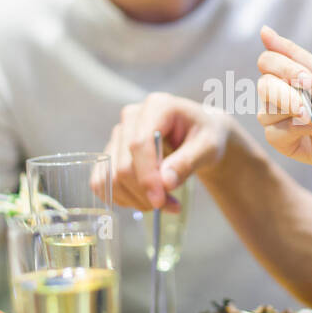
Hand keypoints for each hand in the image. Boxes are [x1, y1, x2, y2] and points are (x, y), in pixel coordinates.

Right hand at [95, 93, 234, 211]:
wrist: (200, 136)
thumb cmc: (206, 136)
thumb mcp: (209, 147)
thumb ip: (188, 162)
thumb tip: (165, 183)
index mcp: (156, 106)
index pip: (139, 144)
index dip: (146, 176)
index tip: (159, 201)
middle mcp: (131, 117)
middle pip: (123, 165)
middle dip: (143, 193)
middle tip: (169, 205)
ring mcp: (119, 134)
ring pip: (111, 177)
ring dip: (134, 199)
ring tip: (163, 203)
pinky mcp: (112, 152)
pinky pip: (102, 182)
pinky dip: (121, 198)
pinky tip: (142, 201)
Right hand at [256, 26, 311, 171]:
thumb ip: (292, 53)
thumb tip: (264, 31)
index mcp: (282, 75)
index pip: (267, 61)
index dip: (285, 68)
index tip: (310, 79)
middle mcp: (272, 95)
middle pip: (264, 85)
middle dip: (294, 93)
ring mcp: (272, 119)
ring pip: (276, 110)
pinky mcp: (277, 140)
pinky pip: (281, 131)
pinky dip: (308, 128)